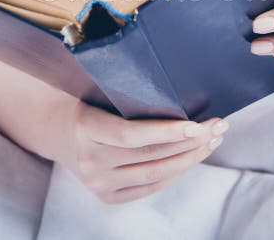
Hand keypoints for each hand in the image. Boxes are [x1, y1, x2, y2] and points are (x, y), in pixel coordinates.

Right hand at [52, 101, 227, 203]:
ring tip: (213, 140)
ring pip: (155, 174)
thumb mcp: (97, 89)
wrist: (54, 130)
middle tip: (218, 126)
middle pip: (150, 156)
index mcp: (84, 127)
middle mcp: (89, 160)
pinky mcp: (107, 196)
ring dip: (190, 157)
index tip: (198, 124)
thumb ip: (126, 90)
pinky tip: (194, 156)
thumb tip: (174, 77)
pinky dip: (176, 172)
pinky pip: (150, 186)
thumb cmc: (86, 100)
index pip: (131, 134)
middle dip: (191, 141)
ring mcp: (97, 183)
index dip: (167, 131)